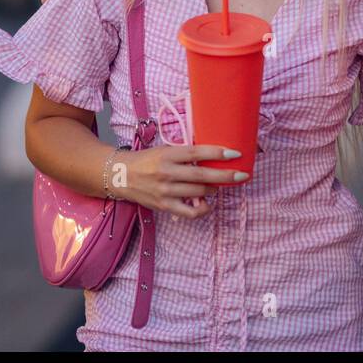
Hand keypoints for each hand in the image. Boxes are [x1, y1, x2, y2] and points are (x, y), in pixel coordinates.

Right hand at [112, 144, 249, 217]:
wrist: (120, 175)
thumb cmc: (147, 160)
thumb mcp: (165, 150)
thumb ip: (185, 154)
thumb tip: (213, 156)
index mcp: (168, 154)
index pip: (197, 152)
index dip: (218, 153)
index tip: (235, 153)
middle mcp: (166, 172)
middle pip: (202, 175)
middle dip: (225, 176)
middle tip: (241, 175)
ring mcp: (165, 191)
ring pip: (198, 192)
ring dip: (214, 189)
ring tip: (219, 185)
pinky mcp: (163, 206)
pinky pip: (188, 212)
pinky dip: (201, 209)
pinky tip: (207, 204)